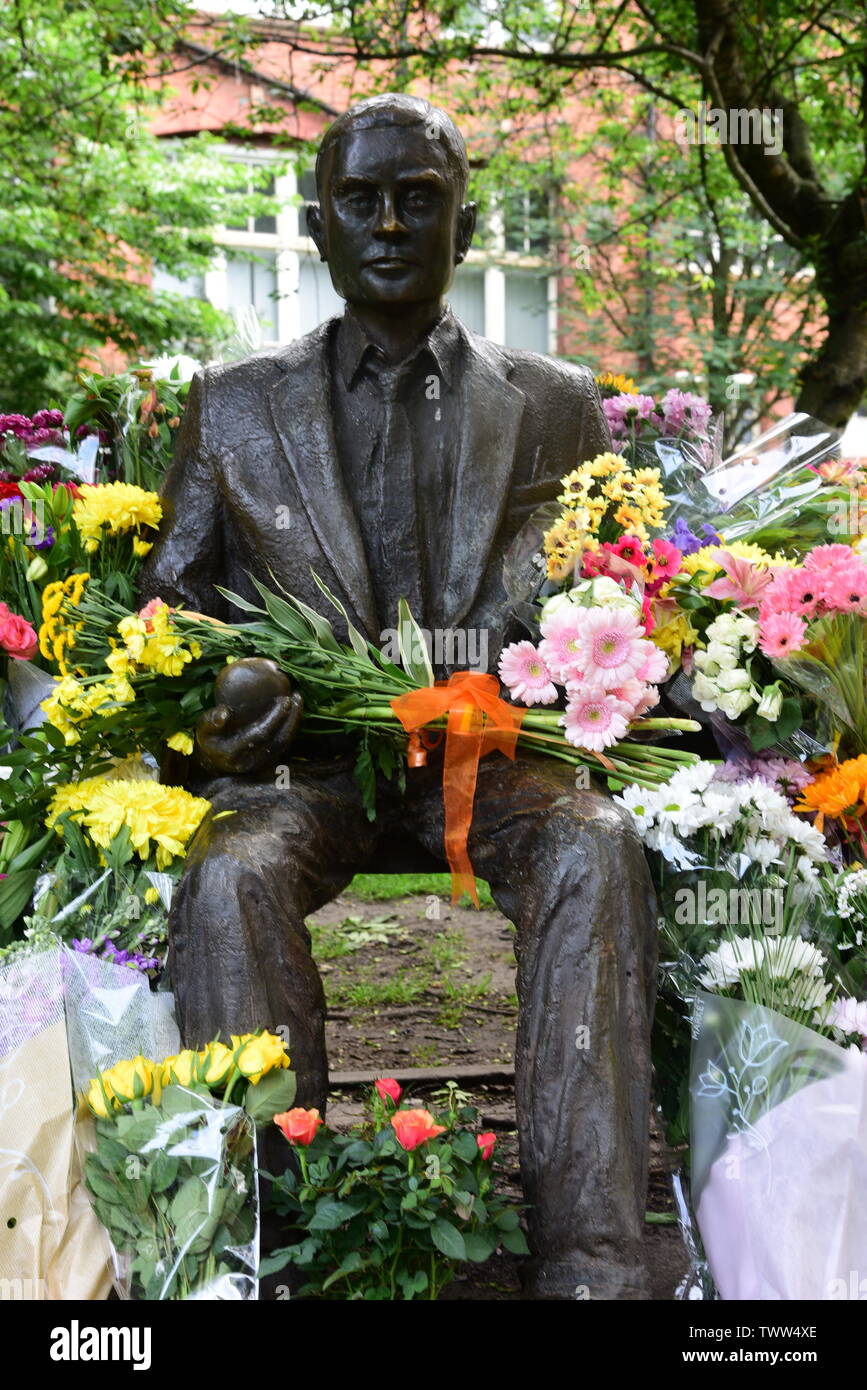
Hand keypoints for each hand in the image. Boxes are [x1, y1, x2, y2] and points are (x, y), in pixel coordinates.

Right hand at [195, 659, 302, 775]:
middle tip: (296, 696)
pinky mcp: (267, 763)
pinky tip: (294, 713)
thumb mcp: (202, 728)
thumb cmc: (208, 739)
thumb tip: (225, 712)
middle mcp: (249, 761)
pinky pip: (284, 746)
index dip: (275, 718)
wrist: (212, 762)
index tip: (285, 700)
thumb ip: (210, 720)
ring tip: (298, 701)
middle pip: (277, 740)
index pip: (260, 734)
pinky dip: (291, 729)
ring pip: (284, 744)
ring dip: (294, 723)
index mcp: (233, 752)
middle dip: (290, 718)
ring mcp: (260, 765)